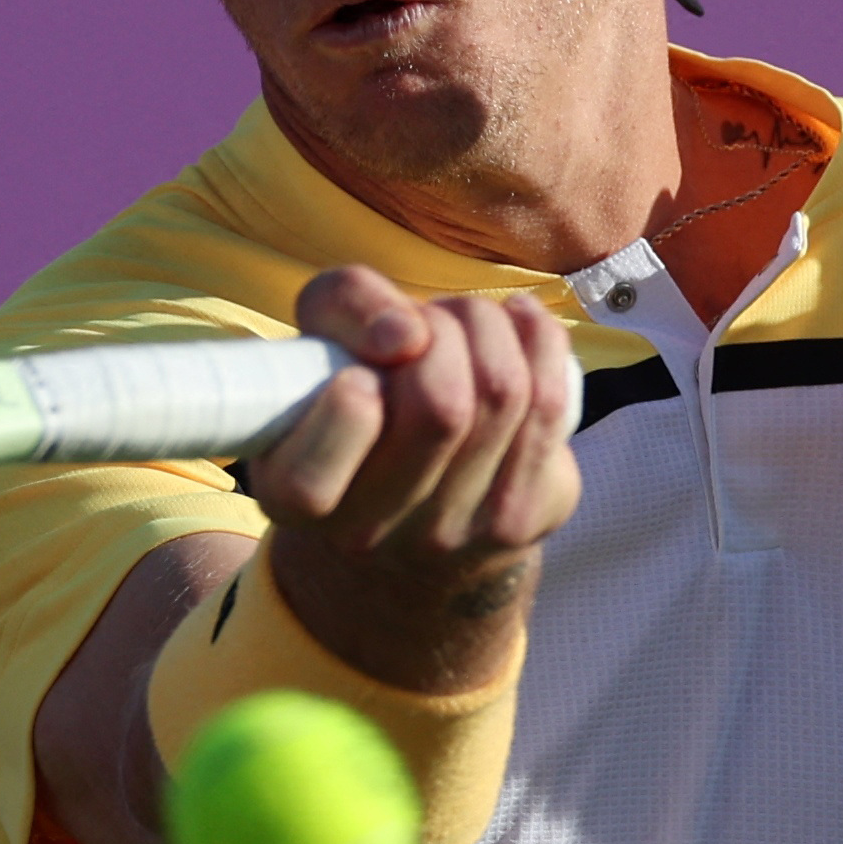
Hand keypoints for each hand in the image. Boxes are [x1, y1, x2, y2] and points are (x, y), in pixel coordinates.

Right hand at [247, 266, 583, 694]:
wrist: (412, 498)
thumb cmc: (358, 395)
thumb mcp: (320, 340)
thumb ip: (343, 306)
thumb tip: (407, 335)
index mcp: (293, 500)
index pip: (312, 477)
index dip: (347, 407)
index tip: (362, 374)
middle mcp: (368, 536)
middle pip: (440, 406)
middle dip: (443, 329)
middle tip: (427, 322)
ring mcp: (451, 537)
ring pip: (502, 395)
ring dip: (489, 327)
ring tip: (469, 320)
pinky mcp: (518, 521)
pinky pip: (548, 409)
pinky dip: (540, 343)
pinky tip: (520, 323)